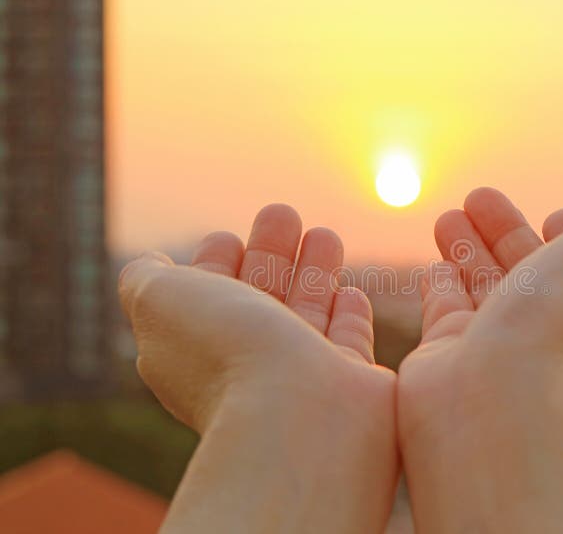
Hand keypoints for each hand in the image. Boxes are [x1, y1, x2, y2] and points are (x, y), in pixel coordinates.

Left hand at [119, 205, 396, 532]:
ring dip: (314, 270)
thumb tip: (151, 264)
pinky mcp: (351, 385)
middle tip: (283, 213)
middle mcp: (248, 365)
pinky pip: (348, 342)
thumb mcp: (159, 300)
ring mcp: (302, 377)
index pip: (206, 300)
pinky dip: (348, 315)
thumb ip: (145, 277)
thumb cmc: (227, 352)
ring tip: (324, 233)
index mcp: (199, 348)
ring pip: (308, 312)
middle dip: (269, 253)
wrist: (297, 415)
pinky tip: (350, 292)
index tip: (226, 237)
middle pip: (260, 298)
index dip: (212, 263)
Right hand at [398, 183, 562, 531]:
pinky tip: (438, 264)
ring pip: (483, 285)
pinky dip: (443, 283)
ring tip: (451, 213)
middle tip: (479, 196)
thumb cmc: (562, 321)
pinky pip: (447, 311)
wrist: (499, 399)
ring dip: (467, 246)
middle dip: (506, 230)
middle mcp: (553, 331)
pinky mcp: (452, 354)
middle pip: (529, 269)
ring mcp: (501, 346)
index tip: (561, 214)